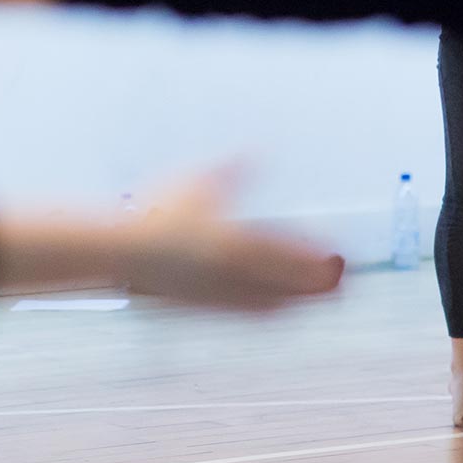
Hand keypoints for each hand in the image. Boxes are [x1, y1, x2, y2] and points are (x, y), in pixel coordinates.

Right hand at [116, 169, 343, 307]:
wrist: (120, 250)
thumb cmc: (155, 212)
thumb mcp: (198, 181)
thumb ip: (234, 168)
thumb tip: (259, 150)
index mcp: (234, 241)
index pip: (289, 252)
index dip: (318, 256)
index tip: (340, 255)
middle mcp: (232, 272)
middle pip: (289, 285)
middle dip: (319, 284)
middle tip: (342, 278)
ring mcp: (221, 292)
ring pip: (272, 304)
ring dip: (301, 301)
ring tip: (321, 294)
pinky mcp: (208, 304)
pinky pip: (249, 313)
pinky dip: (274, 311)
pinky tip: (282, 307)